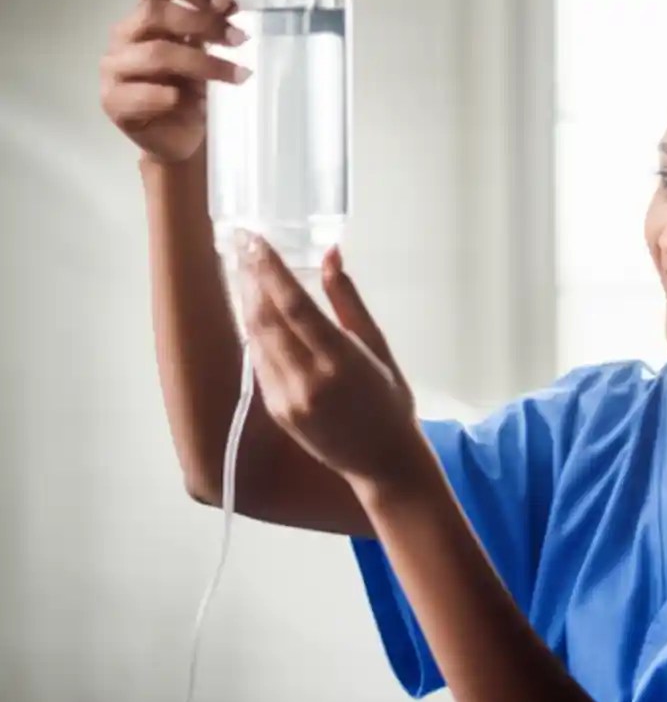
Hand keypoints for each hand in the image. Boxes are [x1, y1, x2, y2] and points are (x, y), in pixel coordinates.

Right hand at [100, 0, 250, 163]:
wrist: (181, 142)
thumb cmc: (190, 96)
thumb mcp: (204, 57)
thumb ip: (209, 31)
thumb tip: (226, 4)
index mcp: (143, 21)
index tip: (227, 2)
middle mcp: (123, 38)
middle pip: (154, 15)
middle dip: (202, 22)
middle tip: (238, 38)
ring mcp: (114, 70)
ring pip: (156, 54)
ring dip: (203, 63)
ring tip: (237, 75)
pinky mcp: (113, 102)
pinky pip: (143, 93)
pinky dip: (174, 97)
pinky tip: (198, 106)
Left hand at [235, 231, 423, 494]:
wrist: (383, 463)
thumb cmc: (390, 402)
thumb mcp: (379, 347)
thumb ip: (349, 300)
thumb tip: (330, 254)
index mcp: (341, 361)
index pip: (294, 305)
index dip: (269, 269)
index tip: (253, 239)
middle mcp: (310, 380)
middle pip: (266, 318)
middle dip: (250, 277)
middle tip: (240, 245)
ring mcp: (288, 398)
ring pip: (256, 338)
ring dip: (247, 301)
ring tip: (242, 269)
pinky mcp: (277, 410)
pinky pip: (260, 361)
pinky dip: (255, 332)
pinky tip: (254, 310)